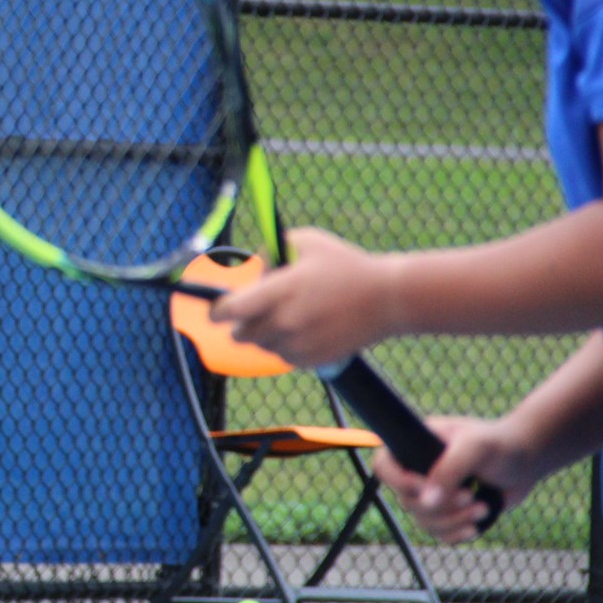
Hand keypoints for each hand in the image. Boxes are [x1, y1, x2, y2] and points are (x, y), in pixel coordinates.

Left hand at [210, 227, 404, 367]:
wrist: (388, 299)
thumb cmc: (345, 265)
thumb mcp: (304, 241)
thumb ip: (269, 250)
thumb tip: (251, 267)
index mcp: (279, 292)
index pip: (230, 310)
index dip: (216, 310)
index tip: (214, 309)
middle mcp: (285, 322)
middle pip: (240, 334)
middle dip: (241, 322)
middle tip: (256, 309)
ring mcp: (299, 344)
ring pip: (262, 346)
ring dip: (265, 333)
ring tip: (289, 314)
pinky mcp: (313, 360)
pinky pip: (284, 357)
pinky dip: (286, 346)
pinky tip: (305, 328)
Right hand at [369, 415, 532, 543]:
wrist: (526, 460)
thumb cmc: (499, 444)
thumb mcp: (473, 448)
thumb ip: (448, 471)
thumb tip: (426, 501)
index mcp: (413, 447)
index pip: (383, 467)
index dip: (398, 482)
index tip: (425, 486)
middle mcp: (418, 472)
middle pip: (407, 501)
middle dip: (441, 505)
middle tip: (470, 495)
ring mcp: (433, 493)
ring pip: (424, 521)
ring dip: (454, 520)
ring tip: (482, 507)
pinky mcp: (449, 512)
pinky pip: (439, 533)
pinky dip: (456, 533)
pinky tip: (475, 526)